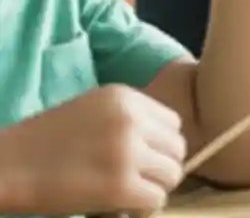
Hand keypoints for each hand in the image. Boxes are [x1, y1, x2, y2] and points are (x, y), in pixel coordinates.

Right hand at [0, 86, 186, 215]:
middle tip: (134, 182)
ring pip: (172, 175)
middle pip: (177, 149)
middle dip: (160, 169)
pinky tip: (118, 208)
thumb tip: (165, 147)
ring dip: (153, 190)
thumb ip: (129, 121)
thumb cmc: (42, 144)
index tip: (140, 160)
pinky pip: (156, 200)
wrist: (5, 166)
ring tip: (125, 196)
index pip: (173, 123)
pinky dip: (142, 209)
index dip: (159, 146)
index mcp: (124, 97)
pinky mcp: (121, 186)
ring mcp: (128, 152)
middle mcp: (131, 119)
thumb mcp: (92, 112)